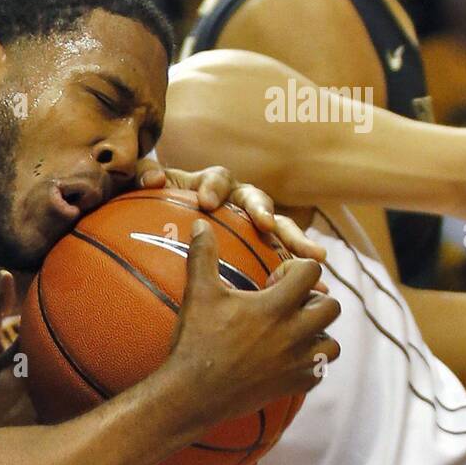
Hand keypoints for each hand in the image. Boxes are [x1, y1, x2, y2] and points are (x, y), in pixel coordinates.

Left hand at [139, 162, 323, 262]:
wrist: (168, 229)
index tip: (205, 201)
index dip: (214, 187)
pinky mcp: (266, 250)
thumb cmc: (161, 208)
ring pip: (280, 229)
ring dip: (296, 241)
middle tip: (265, 224)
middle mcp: (241, 201)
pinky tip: (318, 288)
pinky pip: (285, 259)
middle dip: (263, 211)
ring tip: (314, 256)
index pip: (218, 179)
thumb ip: (147, 175)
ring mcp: (257, 225)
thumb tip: (151, 178)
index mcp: (214, 184)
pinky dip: (300, 272)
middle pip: (257, 201)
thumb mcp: (152, 191)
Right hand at [168, 219, 340, 421]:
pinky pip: (319, 371)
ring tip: (290, 334)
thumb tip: (201, 224)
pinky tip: (285, 360)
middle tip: (285, 308)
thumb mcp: (199, 293)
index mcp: (275, 306)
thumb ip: (204, 255)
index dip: (296, 270)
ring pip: (332, 343)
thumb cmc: (196, 340)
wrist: (192, 392)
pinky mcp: (294, 384)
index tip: (273, 280)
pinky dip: (309, 364)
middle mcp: (294, 333)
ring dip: (316, 335)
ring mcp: (297, 362)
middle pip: (332, 307)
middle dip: (312, 301)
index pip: (313, 272)